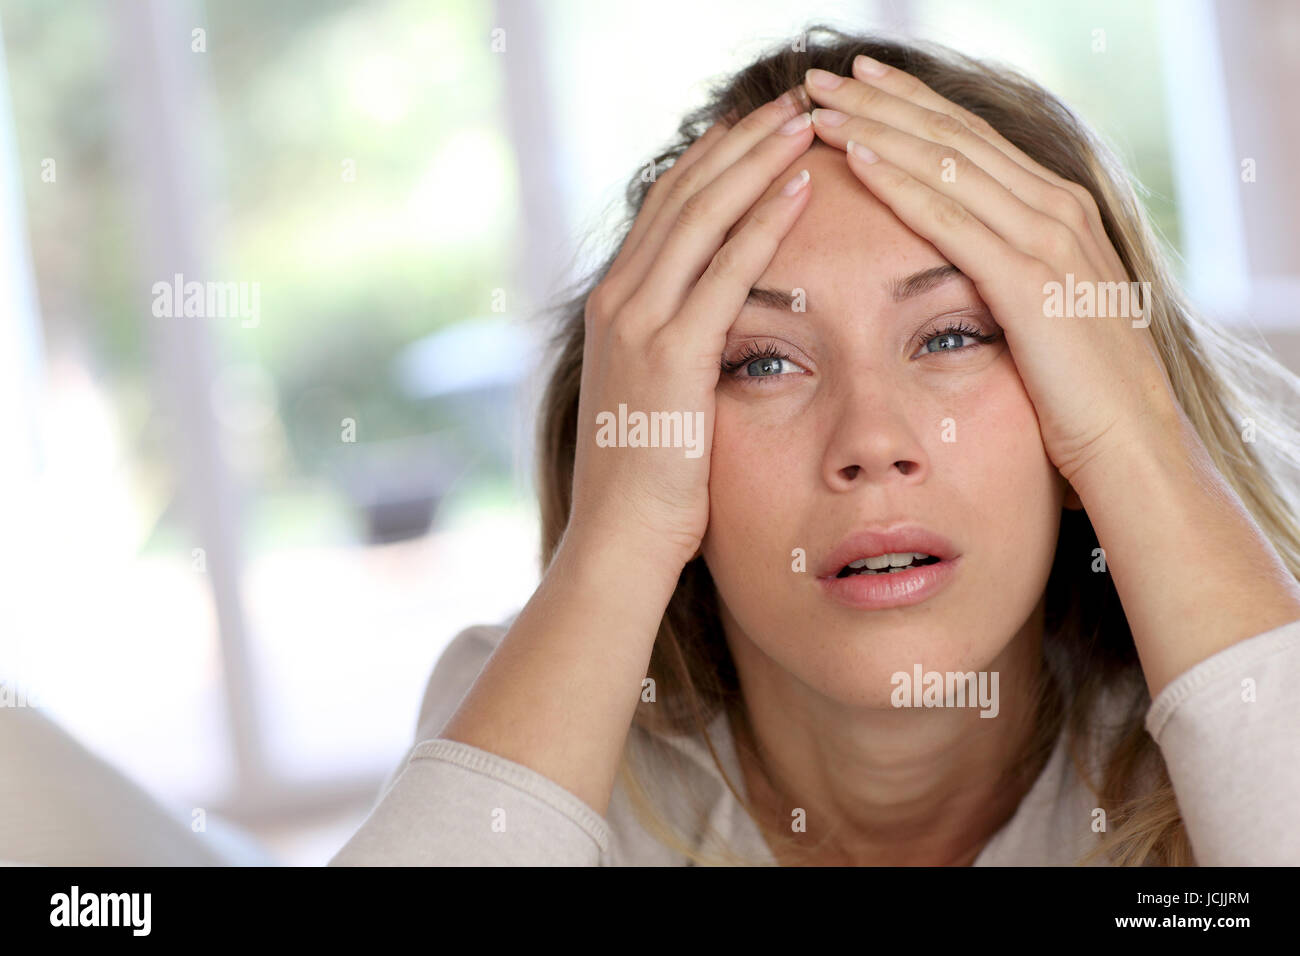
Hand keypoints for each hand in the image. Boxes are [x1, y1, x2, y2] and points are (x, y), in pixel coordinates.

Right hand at [566, 89, 815, 568]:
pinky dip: (763, 224)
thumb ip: (677, 346)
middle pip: (685, 194)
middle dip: (743, 142)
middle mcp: (618, 300)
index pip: (668, 208)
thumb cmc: (648, 480)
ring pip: (702, 217)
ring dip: (758, 163)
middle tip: (795, 102)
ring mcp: (637, 324)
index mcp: (616, 304)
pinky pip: (724, 272)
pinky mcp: (669, 354)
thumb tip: (716, 323)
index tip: (762, 128)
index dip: (716, 161)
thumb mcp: (656, 396)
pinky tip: (800, 188)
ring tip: (807, 122)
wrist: (618, 540)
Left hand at [802, 58, 1180, 486]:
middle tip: (821, 75)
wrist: (1136, 451)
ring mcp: (1050, 243)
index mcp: (1061, 212)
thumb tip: (968, 260)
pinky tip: (856, 158)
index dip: (913, 106)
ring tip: (821, 104)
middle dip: (884, 100)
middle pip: (955, 136)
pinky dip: (903, 184)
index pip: (974, 141)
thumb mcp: (1049, 313)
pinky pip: (953, 221)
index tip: (858, 84)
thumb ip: (1014, 273)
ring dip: (879, 127)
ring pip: (949, 164)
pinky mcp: (1032, 285)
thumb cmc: (1084, 396)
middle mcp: (1059, 211)